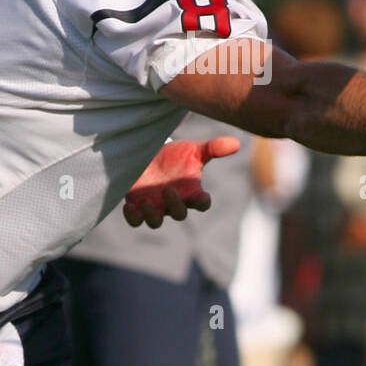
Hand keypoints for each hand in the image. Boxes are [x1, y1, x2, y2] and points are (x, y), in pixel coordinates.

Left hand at [123, 136, 240, 227]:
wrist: (151, 154)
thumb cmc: (176, 155)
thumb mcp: (194, 149)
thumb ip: (214, 148)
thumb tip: (236, 143)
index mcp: (190, 192)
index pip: (202, 204)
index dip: (202, 202)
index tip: (202, 196)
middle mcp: (174, 202)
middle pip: (179, 214)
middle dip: (174, 205)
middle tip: (168, 190)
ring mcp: (156, 206)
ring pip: (155, 222)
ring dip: (151, 215)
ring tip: (146, 200)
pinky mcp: (137, 206)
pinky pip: (135, 221)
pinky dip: (133, 217)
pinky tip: (129, 205)